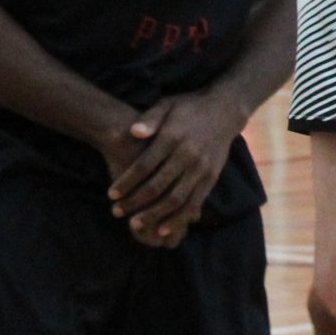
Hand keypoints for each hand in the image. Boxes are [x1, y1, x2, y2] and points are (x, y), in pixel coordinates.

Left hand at [103, 91, 243, 247]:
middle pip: (157, 185)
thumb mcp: (167, 104)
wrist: (225, 110)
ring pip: (175, 199)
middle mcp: (187, 154)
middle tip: (116, 212)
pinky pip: (194, 203)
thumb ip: (150, 118)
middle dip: (135, 201)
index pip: (144, 165)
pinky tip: (164, 230)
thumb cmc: (188, 108)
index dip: (127, 182)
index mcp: (173, 137)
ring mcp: (201, 168)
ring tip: (135, 225)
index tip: (111, 194)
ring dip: (154, 215)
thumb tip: (133, 132)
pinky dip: (179, 219)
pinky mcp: (211, 178)